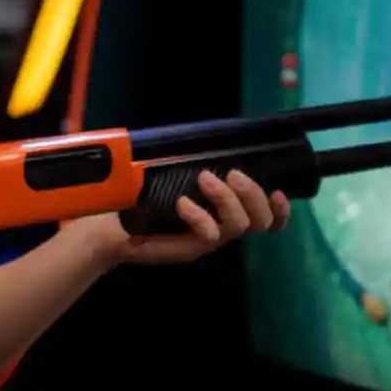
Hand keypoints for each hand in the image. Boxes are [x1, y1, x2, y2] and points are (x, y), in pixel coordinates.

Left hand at [89, 169, 290, 265]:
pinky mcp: (189, 249)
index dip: (280, 210)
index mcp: (224, 212)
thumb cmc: (142, 196)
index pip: (267, 219)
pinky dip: (198, 214)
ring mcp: (206, 241)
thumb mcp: (172, 174)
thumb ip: (194, 165)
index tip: (277, 191)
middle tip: (232, 173)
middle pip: (260, 221)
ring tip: (204, 179)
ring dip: (226, 198)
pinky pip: (207, 235)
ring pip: (237, 226)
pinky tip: (181, 203)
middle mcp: (221, 229)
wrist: (111, 223)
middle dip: (253, 193)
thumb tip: (210, 141)